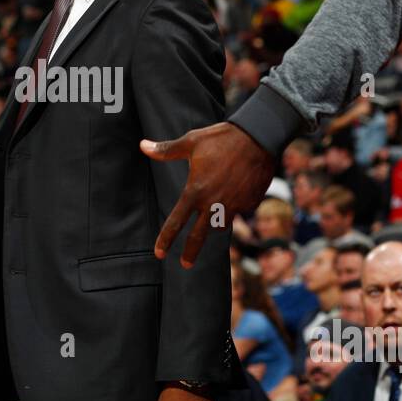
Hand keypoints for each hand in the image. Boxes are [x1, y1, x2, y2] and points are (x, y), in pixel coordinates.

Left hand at [141, 122, 274, 266]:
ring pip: (221, 224)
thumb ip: (166, 150)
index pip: (176, 222)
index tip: (159, 253)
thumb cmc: (221, 138)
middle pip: (199, 237)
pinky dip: (234, 207)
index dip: (165, 239)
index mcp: (195, 191)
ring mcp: (234, 205)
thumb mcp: (191, 142)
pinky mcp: (250, 203)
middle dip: (191, 253)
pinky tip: (236, 193)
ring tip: (212, 216)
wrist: (258, 136)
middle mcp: (214, 204)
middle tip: (185, 264)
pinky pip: (239, 211)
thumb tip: (142, 146)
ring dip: (215, 224)